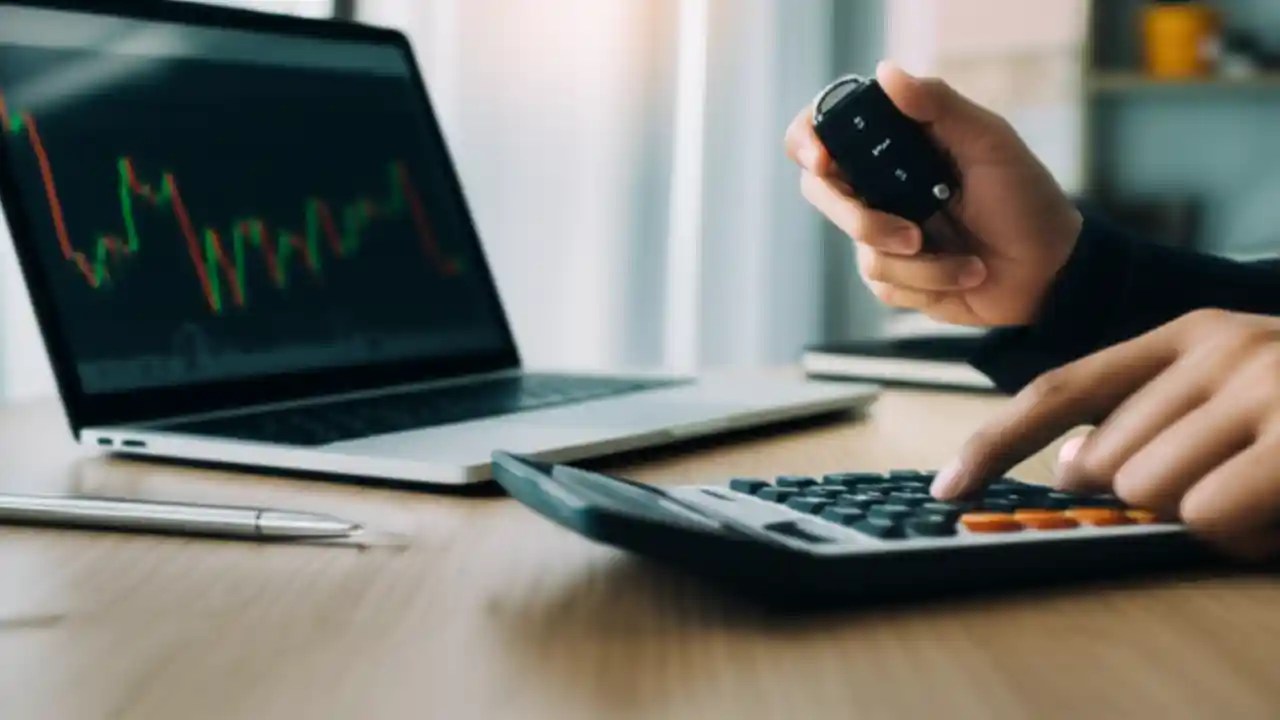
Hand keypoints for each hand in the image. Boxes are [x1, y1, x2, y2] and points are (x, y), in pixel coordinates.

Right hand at [784, 61, 1082, 325]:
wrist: (1050, 272)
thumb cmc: (1026, 200)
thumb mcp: (989, 142)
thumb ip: (939, 106)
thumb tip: (886, 72)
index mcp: (897, 146)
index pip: (828, 132)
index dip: (808, 141)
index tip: (823, 159)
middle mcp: (882, 186)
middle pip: (823, 194)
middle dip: (864, 221)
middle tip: (912, 234)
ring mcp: (884, 233)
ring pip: (861, 248)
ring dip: (921, 264)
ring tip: (970, 261)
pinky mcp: (895, 278)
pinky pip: (883, 284)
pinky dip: (931, 283)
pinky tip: (965, 274)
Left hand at [933, 309, 1279, 559]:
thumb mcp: (1236, 393)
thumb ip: (1146, 416)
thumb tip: (1069, 463)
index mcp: (1188, 337)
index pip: (1059, 391)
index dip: (994, 443)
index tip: (947, 487)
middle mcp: (1218, 350)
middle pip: (1099, 462)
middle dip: (1140, 502)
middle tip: (1215, 493)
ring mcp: (1262, 388)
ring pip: (1144, 491)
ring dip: (1192, 522)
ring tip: (1255, 501)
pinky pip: (1205, 515)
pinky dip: (1234, 538)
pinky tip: (1274, 516)